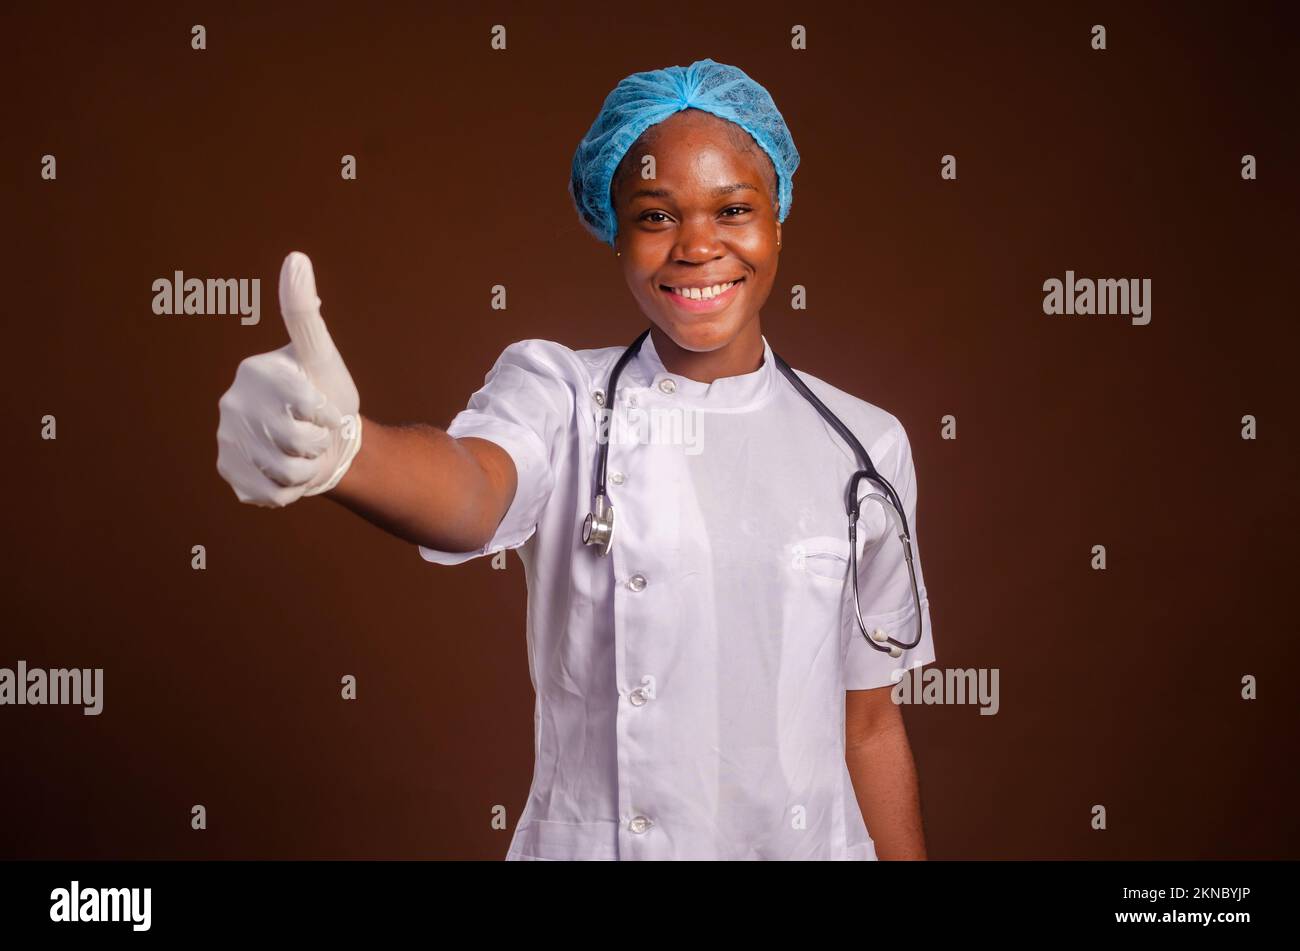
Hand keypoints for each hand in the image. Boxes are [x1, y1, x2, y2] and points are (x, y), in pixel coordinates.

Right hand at [216, 252, 361, 506]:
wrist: (322, 441)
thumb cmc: (325, 394)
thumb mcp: (321, 355)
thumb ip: (304, 313)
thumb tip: (296, 258)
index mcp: (255, 372)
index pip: (309, 406)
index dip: (329, 415)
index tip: (328, 408)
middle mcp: (231, 404)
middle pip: (297, 440)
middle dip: (319, 442)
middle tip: (315, 433)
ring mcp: (226, 441)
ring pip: (287, 471)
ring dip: (308, 468)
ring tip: (304, 452)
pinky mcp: (230, 475)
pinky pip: (272, 492)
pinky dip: (291, 489)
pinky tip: (287, 470)